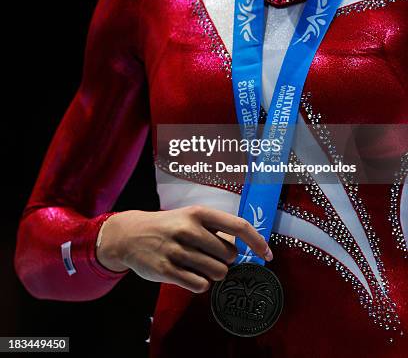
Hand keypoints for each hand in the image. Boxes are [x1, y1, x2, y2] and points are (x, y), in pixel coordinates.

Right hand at [96, 206, 272, 292]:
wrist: (130, 235)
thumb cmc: (168, 226)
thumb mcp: (190, 217)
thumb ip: (215, 229)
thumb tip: (244, 247)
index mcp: (199, 213)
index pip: (238, 226)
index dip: (257, 242)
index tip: (269, 255)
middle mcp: (189, 229)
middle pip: (229, 256)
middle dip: (225, 260)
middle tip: (208, 256)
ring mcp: (177, 250)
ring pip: (218, 273)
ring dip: (213, 274)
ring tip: (198, 265)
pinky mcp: (167, 270)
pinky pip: (200, 285)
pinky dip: (200, 284)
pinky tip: (189, 274)